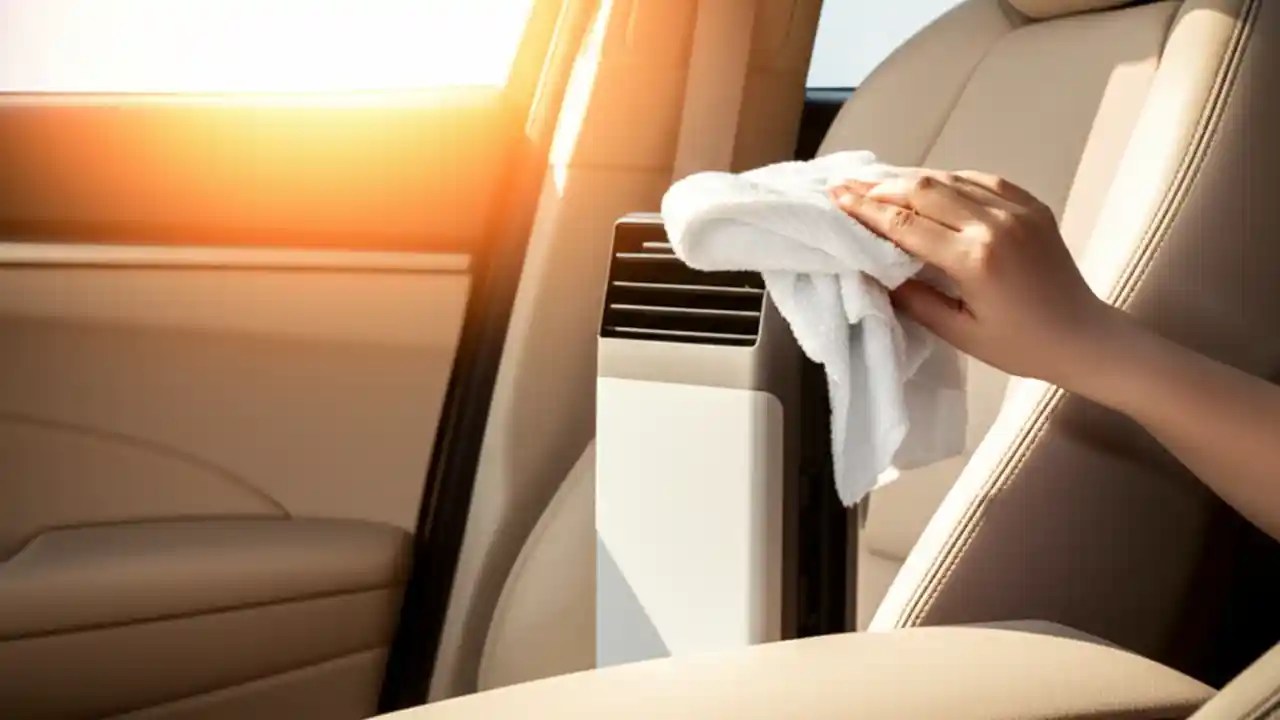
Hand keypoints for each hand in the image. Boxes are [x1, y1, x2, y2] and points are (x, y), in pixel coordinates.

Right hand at [830, 171, 1126, 388]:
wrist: (1084, 337)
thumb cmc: (1021, 346)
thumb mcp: (959, 333)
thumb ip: (914, 299)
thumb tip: (876, 270)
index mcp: (974, 259)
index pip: (906, 224)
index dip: (866, 208)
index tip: (836, 196)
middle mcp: (995, 224)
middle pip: (923, 190)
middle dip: (879, 186)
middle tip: (846, 183)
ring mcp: (1017, 210)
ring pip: (950, 178)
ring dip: (910, 178)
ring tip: (877, 180)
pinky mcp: (1032, 205)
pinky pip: (980, 180)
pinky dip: (948, 179)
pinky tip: (927, 183)